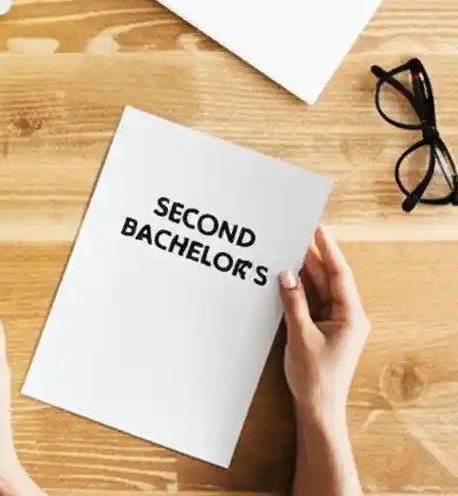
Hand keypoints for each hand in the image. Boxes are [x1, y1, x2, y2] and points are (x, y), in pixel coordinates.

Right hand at [279, 225, 369, 424]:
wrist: (318, 408)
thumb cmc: (315, 377)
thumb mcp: (301, 336)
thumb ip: (293, 302)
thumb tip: (286, 274)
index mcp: (351, 317)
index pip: (340, 275)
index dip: (328, 250)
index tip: (318, 229)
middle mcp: (347, 316)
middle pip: (330, 279)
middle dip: (313, 258)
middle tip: (294, 236)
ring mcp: (336, 322)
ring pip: (320, 289)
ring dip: (304, 273)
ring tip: (286, 253)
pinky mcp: (323, 329)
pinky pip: (312, 302)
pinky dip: (299, 291)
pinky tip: (286, 280)